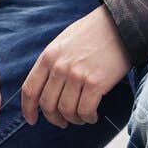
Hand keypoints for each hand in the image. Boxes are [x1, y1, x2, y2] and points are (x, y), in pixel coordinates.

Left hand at [21, 6, 130, 127]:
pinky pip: (85, 110)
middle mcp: (59, 67)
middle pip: (47, 105)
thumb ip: (52, 63)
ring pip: (66, 110)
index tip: (32, 120)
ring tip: (81, 118)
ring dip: (73, 119)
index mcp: (48, 56)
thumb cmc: (93, 33)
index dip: (28, 109)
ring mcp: (77, 75)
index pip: (30, 89)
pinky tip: (92, 116)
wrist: (120, 24)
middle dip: (54, 119)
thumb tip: (46, 88)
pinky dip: (88, 118)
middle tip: (62, 122)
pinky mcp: (95, 83)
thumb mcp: (64, 42)